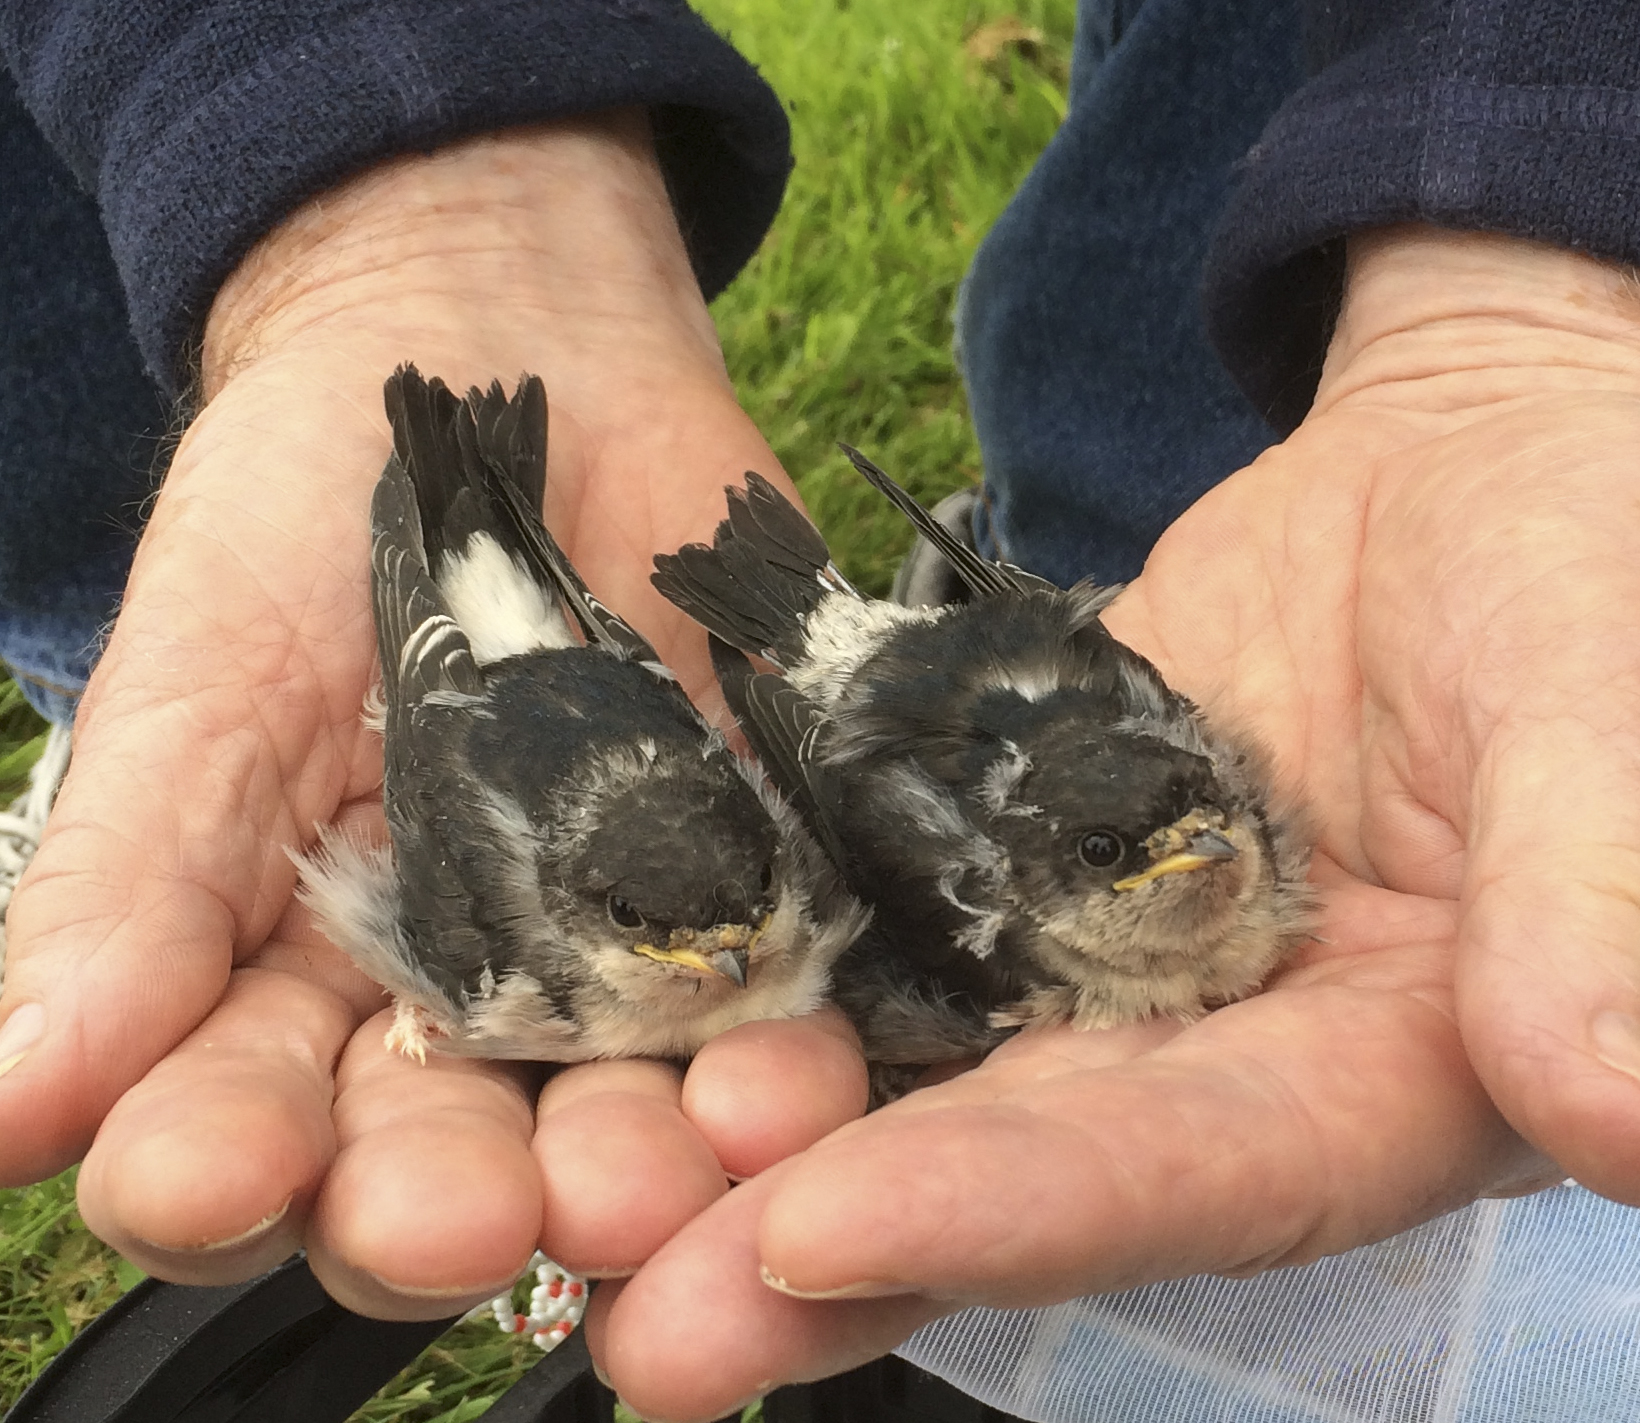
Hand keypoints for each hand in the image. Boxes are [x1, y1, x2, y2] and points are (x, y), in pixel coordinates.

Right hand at [0, 112, 864, 1314]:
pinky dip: (793, 1047)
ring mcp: (620, 961)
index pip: (242, 1134)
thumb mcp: (201, 689)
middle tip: (472, 1214)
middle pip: (449, 1165)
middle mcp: (458, 1016)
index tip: (215, 1171)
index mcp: (284, 990)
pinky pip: (785, 997)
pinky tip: (794, 1073)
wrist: (500, 361)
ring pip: (627, 1112)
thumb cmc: (305, 525)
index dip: (222, 1170)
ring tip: (659, 1168)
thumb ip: (125, 891)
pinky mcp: (759, 889)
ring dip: (646, 1162)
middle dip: (454, 1199)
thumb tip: (11, 1103)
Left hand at [586, 226, 1639, 1419]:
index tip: (830, 1234)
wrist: (1458, 481)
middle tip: (642, 1325)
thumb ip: (1596, 897)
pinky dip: (774, 989)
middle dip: (830, 1246)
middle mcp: (1225, 1057)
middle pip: (1024, 1170)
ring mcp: (1104, 965)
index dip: (1028, 1210)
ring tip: (584, 1214)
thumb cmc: (1578, 573)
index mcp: (1387, 1067)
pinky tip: (630, 1025)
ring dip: (760, 1151)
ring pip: (926, 1080)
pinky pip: (891, 935)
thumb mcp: (1600, 710)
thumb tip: (1615, 1109)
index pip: (1204, 1167)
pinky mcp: (1012, 862)